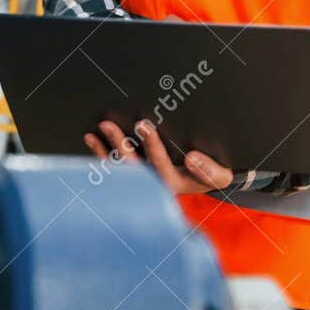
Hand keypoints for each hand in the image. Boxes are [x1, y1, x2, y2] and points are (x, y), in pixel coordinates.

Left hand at [83, 119, 233, 195]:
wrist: (205, 182)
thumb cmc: (211, 175)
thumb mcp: (218, 174)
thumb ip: (209, 169)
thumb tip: (193, 158)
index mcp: (172, 184)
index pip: (159, 164)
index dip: (150, 145)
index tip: (143, 125)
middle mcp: (152, 185)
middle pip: (132, 167)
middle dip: (119, 145)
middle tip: (108, 125)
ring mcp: (140, 182)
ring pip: (118, 169)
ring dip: (103, 151)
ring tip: (93, 133)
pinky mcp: (133, 177)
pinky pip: (112, 169)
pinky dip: (100, 154)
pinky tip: (91, 139)